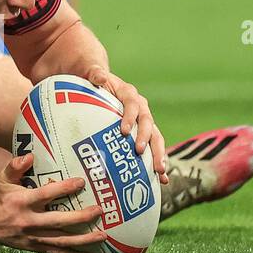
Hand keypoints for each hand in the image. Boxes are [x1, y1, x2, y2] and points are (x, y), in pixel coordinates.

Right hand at [0, 152, 105, 252]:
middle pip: (58, 221)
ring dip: (83, 240)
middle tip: (99, 210)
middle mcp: (28, 221)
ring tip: (102, 235)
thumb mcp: (1, 179)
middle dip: (80, 217)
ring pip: (61, 241)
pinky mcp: (34, 248)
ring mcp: (32, 238)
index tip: (81, 181)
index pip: (45, 195)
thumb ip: (14, 166)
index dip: (64, 188)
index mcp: (21, 202)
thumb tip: (30, 156)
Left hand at [85, 65, 168, 186]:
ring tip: (160, 171)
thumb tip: (99, 77)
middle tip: (141, 153)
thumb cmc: (91, 80)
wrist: (97, 86)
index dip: (130, 117)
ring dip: (158, 154)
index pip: (132, 104)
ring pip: (155, 138)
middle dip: (147, 140)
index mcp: (129, 93)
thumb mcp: (90, 72)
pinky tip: (161, 180)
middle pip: (149, 124)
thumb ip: (94, 73)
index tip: (123, 132)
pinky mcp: (142, 135)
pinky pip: (152, 149)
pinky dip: (157, 163)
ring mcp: (144, 123)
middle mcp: (140, 108)